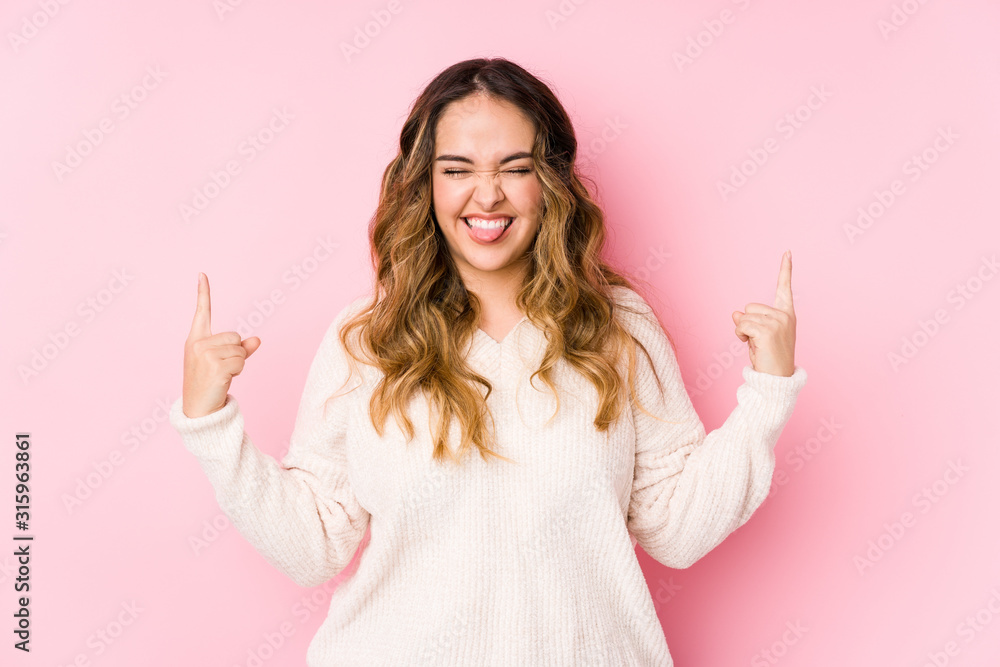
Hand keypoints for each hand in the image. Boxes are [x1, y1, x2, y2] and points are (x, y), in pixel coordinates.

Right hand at [181, 273, 261, 417]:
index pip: (201, 313)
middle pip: (234, 336)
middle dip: (235, 353)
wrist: (198, 410)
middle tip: (221, 370)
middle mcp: (197, 344)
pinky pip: (242, 361)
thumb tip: (257, 339)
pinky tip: (224, 380)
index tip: (203, 274)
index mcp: (195, 340)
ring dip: (238, 364)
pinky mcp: (215, 366)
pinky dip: (239, 371)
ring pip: (240, 350)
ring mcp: (205, 355)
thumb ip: (239, 349)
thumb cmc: (209, 385)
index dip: (203, 293)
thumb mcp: (222, 363)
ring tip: (221, 376)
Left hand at [731, 251, 796, 376]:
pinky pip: (742, 325)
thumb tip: (735, 312)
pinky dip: (741, 336)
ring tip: (757, 346)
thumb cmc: (768, 359)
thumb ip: (749, 321)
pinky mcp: (768, 330)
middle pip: (750, 307)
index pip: (785, 288)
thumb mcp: (757, 336)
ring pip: (743, 317)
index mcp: (787, 314)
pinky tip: (753, 346)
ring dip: (743, 332)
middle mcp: (785, 315)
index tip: (787, 252)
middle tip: (758, 342)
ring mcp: (778, 322)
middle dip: (747, 324)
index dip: (785, 270)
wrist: (777, 380)